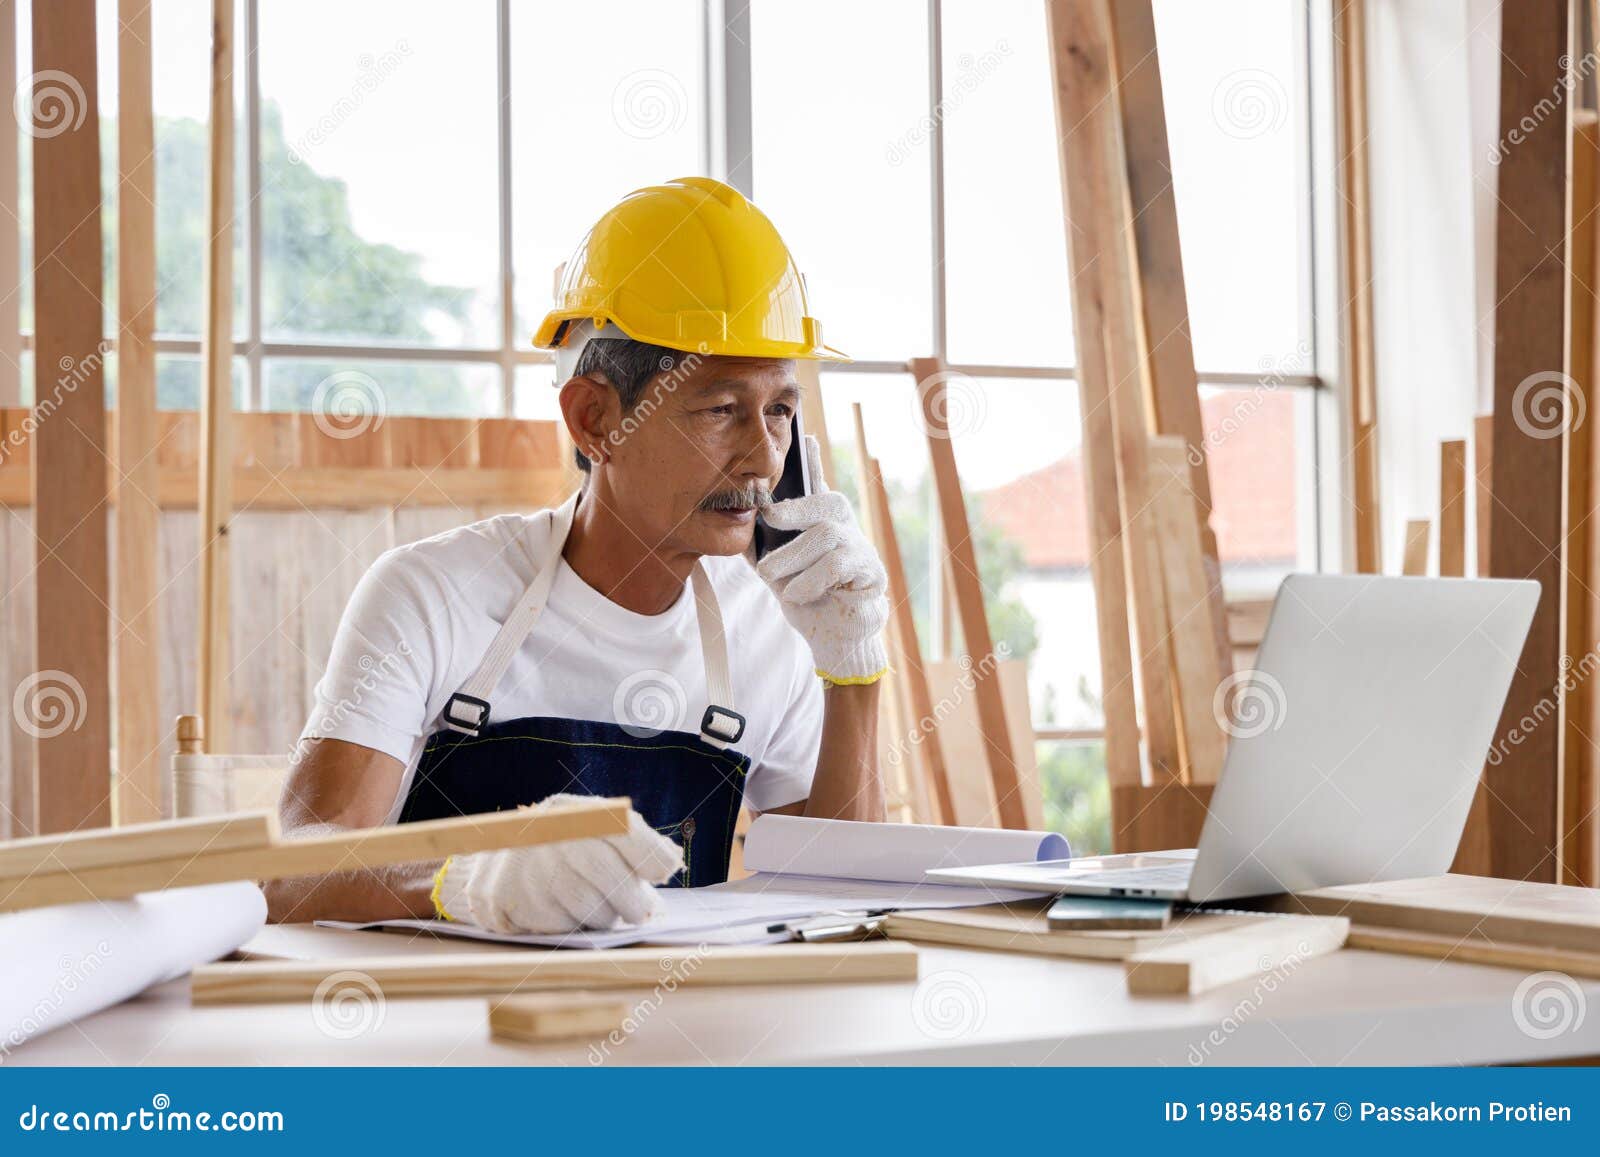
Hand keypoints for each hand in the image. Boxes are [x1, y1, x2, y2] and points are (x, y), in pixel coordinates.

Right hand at [434, 795, 682, 933]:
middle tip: (637, 911)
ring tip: (599, 908)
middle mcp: (552, 833)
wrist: (500, 863)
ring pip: (590, 909)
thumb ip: (638, 843)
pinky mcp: (511, 897)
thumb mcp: (599, 833)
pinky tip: (566, 911)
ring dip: (604, 917)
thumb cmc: (568, 850)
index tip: (663, 873)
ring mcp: (529, 865)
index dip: (651, 855)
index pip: (625, 830)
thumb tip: (672, 861)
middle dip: (633, 903)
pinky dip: (573, 925)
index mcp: (580, 812)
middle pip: (611, 878)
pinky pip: (562, 925)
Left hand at [756, 435, 889, 684]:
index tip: (804, 435)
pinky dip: (809, 580)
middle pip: (826, 502)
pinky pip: (837, 565)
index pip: (819, 486)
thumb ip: (760, 546)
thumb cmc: (807, 597)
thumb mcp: (775, 570)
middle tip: (769, 516)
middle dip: (796, 508)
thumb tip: (738, 523)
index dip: (813, 462)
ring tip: (773, 576)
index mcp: (822, 523)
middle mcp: (845, 528)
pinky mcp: (871, 572)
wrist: (832, 637)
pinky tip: (797, 593)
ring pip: (826, 536)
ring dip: (792, 557)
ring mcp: (861, 548)